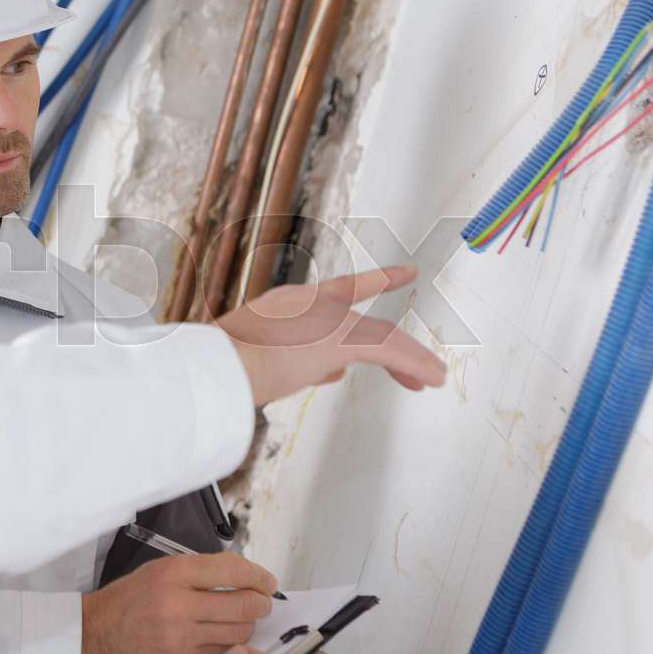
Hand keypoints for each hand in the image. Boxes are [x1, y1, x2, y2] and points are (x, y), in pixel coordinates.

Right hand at [80, 553, 277, 653]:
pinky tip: (215, 635)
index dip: (259, 576)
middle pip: (245, 604)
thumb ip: (199, 571)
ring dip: (246, 625)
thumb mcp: (159, 570)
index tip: (267, 582)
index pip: (234, 570)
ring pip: (238, 630)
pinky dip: (224, 643)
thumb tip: (242, 573)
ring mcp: (181, 634)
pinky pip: (220, 651)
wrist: (95, 634)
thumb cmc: (127, 600)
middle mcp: (178, 602)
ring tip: (237, 619)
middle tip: (261, 602)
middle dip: (261, 604)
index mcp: (174, 572)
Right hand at [216, 264, 446, 405]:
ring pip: (384, 338)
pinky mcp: (340, 340)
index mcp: (289, 303)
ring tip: (433, 377)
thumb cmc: (226, 368)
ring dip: (411, 360)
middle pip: (367, 323)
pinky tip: (431, 380)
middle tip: (423, 362)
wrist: (219, 367)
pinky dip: (414, 366)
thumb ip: (302, 363)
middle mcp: (312, 304)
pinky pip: (388, 352)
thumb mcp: (262, 357)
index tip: (404, 273)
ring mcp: (327, 319)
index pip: (341, 291)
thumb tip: (334, 373)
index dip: (376, 280)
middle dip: (398, 346)